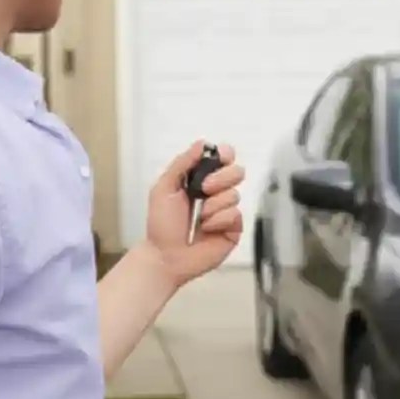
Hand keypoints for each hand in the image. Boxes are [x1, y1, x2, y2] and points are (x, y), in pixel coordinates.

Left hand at [143, 140, 245, 287]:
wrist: (165, 255)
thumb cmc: (161, 224)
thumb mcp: (164, 188)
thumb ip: (183, 163)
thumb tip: (202, 143)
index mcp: (201, 180)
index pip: (224, 159)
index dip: (226, 155)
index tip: (219, 158)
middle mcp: (217, 194)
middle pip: (237, 172)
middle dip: (221, 178)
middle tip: (203, 189)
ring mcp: (227, 212)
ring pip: (234, 195)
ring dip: (213, 205)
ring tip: (199, 219)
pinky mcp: (234, 229)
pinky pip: (235, 215)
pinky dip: (218, 220)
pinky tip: (207, 230)